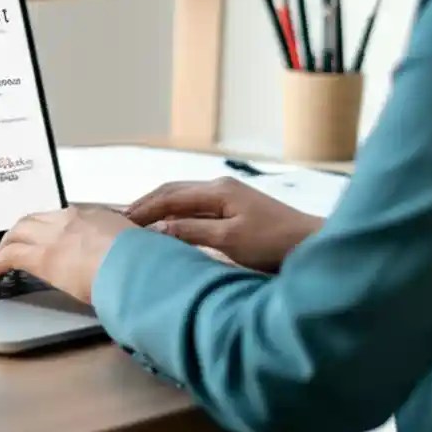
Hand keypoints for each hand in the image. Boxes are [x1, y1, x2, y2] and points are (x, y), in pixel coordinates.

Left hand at [0, 205, 134, 303]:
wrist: (134, 265)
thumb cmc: (143, 260)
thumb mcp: (139, 246)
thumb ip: (130, 249)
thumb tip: (138, 258)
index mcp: (95, 215)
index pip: (65, 216)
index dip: (52, 227)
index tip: (50, 236)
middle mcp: (71, 219)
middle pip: (36, 218)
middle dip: (22, 229)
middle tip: (15, 242)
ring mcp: (54, 235)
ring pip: (19, 231)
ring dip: (8, 243)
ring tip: (0, 256)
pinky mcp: (42, 256)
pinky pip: (10, 255)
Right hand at [126, 177, 323, 271]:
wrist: (311, 244)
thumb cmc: (273, 243)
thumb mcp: (229, 240)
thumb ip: (192, 231)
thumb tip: (159, 227)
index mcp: (217, 190)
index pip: (169, 196)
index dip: (143, 208)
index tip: (120, 221)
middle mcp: (220, 187)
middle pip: (173, 191)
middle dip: (146, 204)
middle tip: (122, 220)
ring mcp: (228, 196)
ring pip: (184, 198)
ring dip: (160, 208)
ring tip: (139, 222)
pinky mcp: (235, 209)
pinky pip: (196, 207)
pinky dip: (176, 214)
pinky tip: (170, 225)